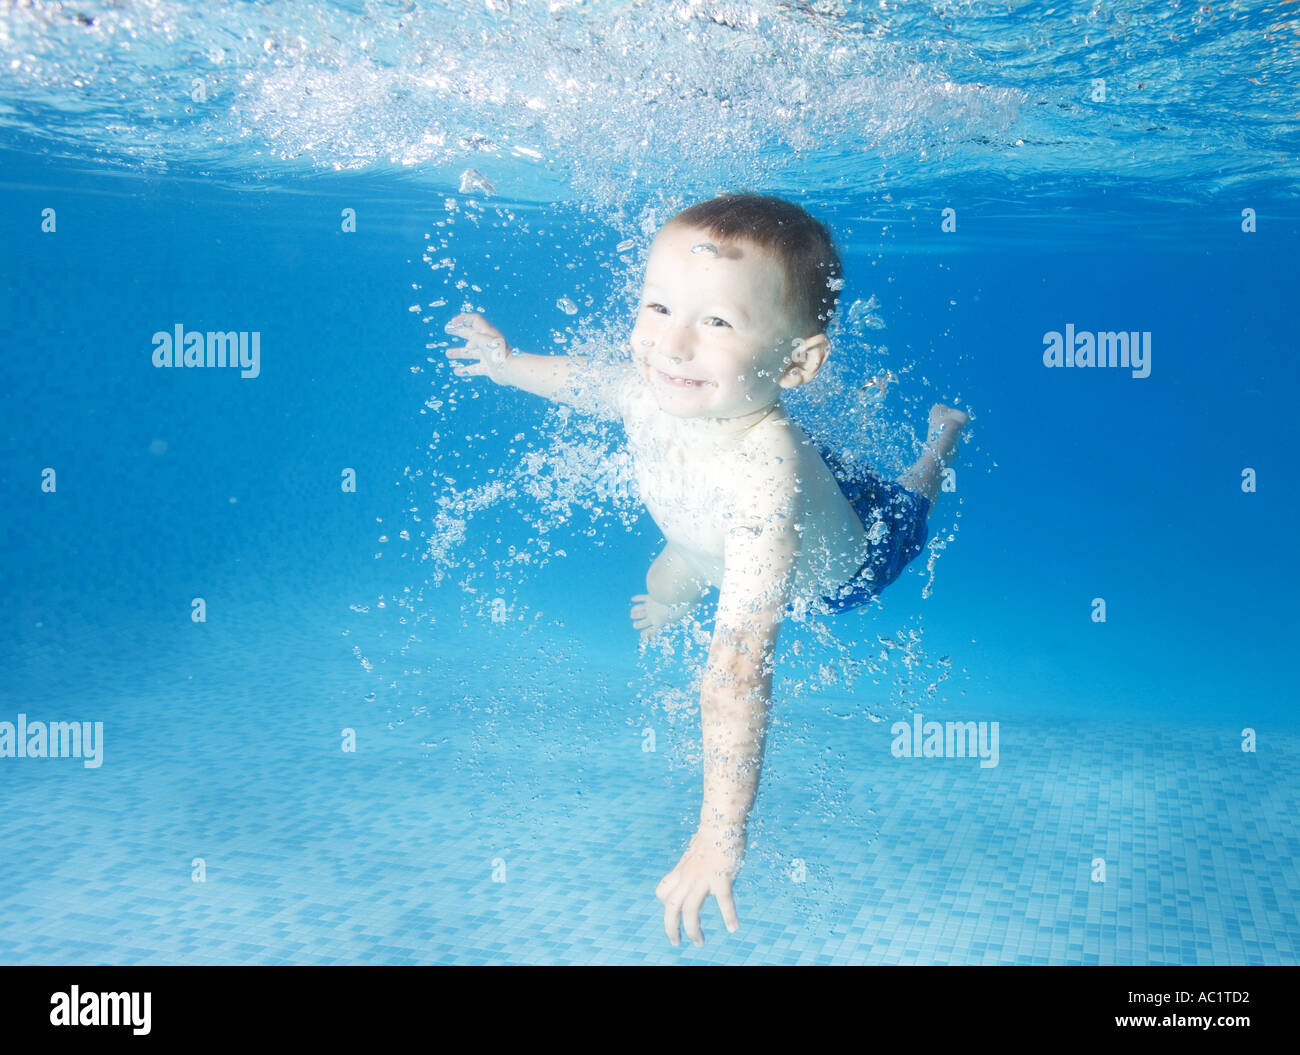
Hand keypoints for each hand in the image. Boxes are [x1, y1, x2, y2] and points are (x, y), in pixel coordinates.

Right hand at [443, 312, 514, 384]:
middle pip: (471, 334)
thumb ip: (474, 337)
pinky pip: (474, 368)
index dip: (464, 318)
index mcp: (488, 333)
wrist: (510, 370)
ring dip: (459, 352)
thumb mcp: (484, 340)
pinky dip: (465, 370)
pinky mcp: (488, 367)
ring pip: (471, 352)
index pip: (475, 320)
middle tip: (447, 329)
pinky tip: (457, 371)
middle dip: (459, 331)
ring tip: (448, 354)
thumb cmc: (499, 354)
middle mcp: (487, 343)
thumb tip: (469, 344)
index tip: (453, 321)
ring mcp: (487, 355)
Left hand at [655, 825, 742, 946]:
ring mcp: (703, 879)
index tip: (675, 913)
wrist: (720, 821)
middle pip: (671, 908)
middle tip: (675, 942)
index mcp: (681, 871)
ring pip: (690, 911)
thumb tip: (696, 867)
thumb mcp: (694, 851)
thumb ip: (692, 864)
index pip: (663, 891)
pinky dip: (729, 916)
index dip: (665, 904)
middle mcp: (687, 877)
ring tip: (698, 943)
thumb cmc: (711, 835)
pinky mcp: (721, 878)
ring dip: (693, 931)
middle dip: (670, 928)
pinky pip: (724, 901)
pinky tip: (733, 928)